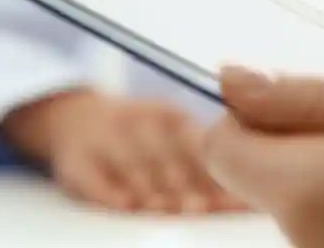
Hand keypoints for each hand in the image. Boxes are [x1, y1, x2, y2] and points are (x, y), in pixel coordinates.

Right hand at [0, 91, 245, 213]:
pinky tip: (127, 205)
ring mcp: (103, 138)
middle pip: (163, 155)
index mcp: (166, 115)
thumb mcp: (171, 131)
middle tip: (202, 207)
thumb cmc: (140, 138)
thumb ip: (206, 160)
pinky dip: (109, 191)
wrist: (72, 118)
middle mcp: (135, 122)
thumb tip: (251, 197)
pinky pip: (92, 176)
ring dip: (151, 189)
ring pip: (130, 165)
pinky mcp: (75, 159)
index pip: (193, 141)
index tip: (227, 195)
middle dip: (184, 182)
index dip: (210, 168)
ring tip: (169, 210)